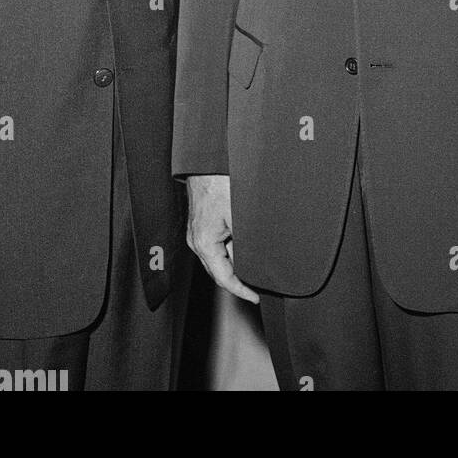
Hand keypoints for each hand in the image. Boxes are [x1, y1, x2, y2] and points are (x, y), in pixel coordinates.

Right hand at [186, 173, 258, 302]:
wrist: (206, 161)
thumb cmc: (218, 182)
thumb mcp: (239, 213)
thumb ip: (247, 240)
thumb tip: (260, 258)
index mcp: (204, 243)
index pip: (223, 278)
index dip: (241, 290)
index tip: (255, 296)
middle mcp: (197, 241)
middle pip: (220, 270)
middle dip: (239, 279)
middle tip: (259, 285)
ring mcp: (198, 232)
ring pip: (220, 257)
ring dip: (237, 261)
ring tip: (257, 265)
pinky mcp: (202, 223)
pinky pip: (218, 244)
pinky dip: (232, 248)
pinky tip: (246, 244)